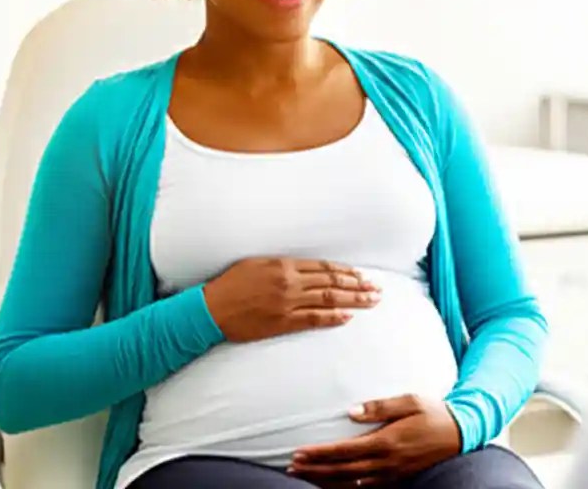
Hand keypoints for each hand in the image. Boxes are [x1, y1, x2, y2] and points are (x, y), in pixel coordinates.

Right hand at [203, 258, 380, 341]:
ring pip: (328, 300)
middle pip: (332, 282)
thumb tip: (303, 268)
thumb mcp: (256, 264)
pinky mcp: (281, 322)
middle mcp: (289, 282)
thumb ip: (282, 266)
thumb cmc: (229, 285)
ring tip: (371, 301)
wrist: (209, 309)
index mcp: (283, 265)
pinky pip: (313, 319)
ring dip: (353, 300)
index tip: (362, 275)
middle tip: (377, 289)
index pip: (323, 267)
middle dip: (358, 285)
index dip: (346, 272)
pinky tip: (348, 317)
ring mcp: (287, 303)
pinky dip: (332, 318)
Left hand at [289, 394, 462, 486]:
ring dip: (325, 481)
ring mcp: (391, 474)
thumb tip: (350, 412)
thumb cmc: (433, 413)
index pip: (344, 451)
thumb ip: (379, 407)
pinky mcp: (396, 479)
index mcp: (386, 442)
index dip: (319, 454)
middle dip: (315, 470)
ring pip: (350, 483)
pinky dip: (344, 487)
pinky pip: (364, 488)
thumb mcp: (409, 401)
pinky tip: (332, 484)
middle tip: (292, 466)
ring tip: (304, 477)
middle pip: (342, 471)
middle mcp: (386, 462)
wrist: (459, 434)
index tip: (299, 453)